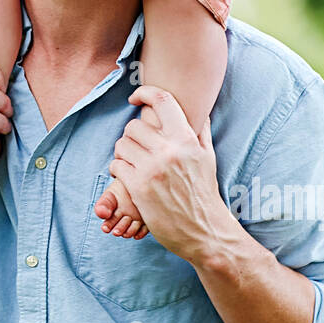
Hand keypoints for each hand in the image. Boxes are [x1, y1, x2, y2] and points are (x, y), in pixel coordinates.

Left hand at [107, 85, 222, 265]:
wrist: (205, 230)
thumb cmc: (205, 192)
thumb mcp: (207, 158)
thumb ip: (200, 131)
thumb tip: (199, 108)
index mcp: (186, 140)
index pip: (162, 100)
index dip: (145, 92)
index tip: (135, 97)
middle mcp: (169, 151)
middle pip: (134, 125)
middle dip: (132, 135)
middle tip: (136, 147)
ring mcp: (152, 169)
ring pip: (122, 145)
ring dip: (123, 153)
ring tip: (132, 163)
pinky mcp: (139, 188)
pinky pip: (116, 166)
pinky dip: (118, 169)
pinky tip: (128, 177)